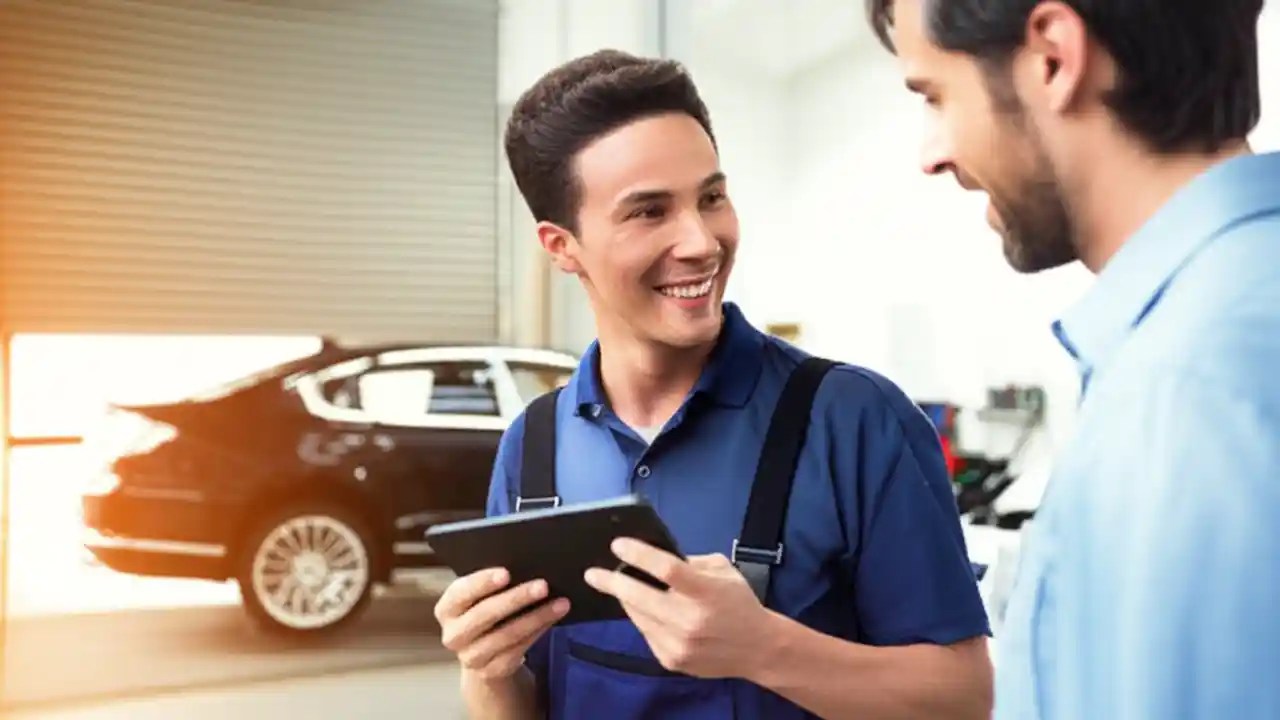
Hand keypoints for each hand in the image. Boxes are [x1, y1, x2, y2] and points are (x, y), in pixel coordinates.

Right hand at [434, 567, 569, 679]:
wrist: (481, 652)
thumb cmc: (483, 610)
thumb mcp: (478, 597)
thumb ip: (490, 583)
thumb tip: (522, 565)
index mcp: (446, 608)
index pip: (461, 592)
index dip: (482, 582)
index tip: (506, 572)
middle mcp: (453, 635)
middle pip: (485, 615)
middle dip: (516, 598)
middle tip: (543, 585)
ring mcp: (471, 657)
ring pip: (506, 635)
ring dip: (536, 617)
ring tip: (560, 603)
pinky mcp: (491, 672)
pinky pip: (518, 650)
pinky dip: (538, 632)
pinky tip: (553, 618)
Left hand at [583, 539, 771, 678]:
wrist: (757, 648)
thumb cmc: (738, 602)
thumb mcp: (722, 571)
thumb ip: (689, 563)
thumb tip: (652, 558)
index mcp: (706, 592)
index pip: (666, 569)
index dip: (638, 555)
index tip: (617, 545)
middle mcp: (690, 620)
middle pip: (639, 597)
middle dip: (611, 582)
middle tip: (592, 573)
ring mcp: (678, 644)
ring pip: (637, 616)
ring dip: (627, 600)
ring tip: (620, 587)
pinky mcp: (671, 659)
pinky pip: (645, 632)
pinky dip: (642, 618)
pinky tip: (646, 610)